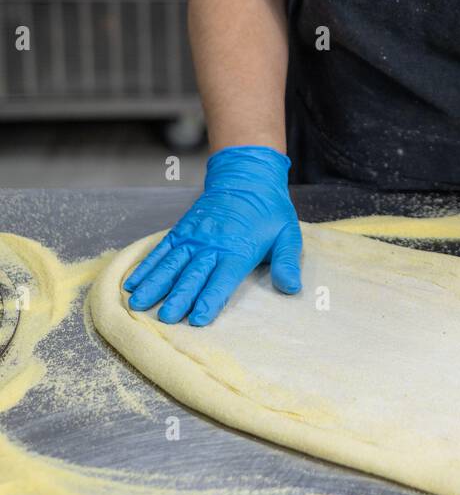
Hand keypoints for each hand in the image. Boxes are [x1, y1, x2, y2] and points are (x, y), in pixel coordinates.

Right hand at [123, 145, 301, 326]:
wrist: (248, 176)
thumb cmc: (270, 211)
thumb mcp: (287, 233)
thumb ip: (286, 261)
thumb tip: (291, 287)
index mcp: (238, 249)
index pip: (223, 278)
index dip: (211, 298)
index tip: (198, 318)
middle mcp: (212, 244)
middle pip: (193, 273)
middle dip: (179, 296)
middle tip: (165, 317)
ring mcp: (194, 236)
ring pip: (172, 262)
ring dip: (155, 283)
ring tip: (138, 303)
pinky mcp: (182, 230)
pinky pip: (162, 250)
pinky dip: (147, 265)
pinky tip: (133, 282)